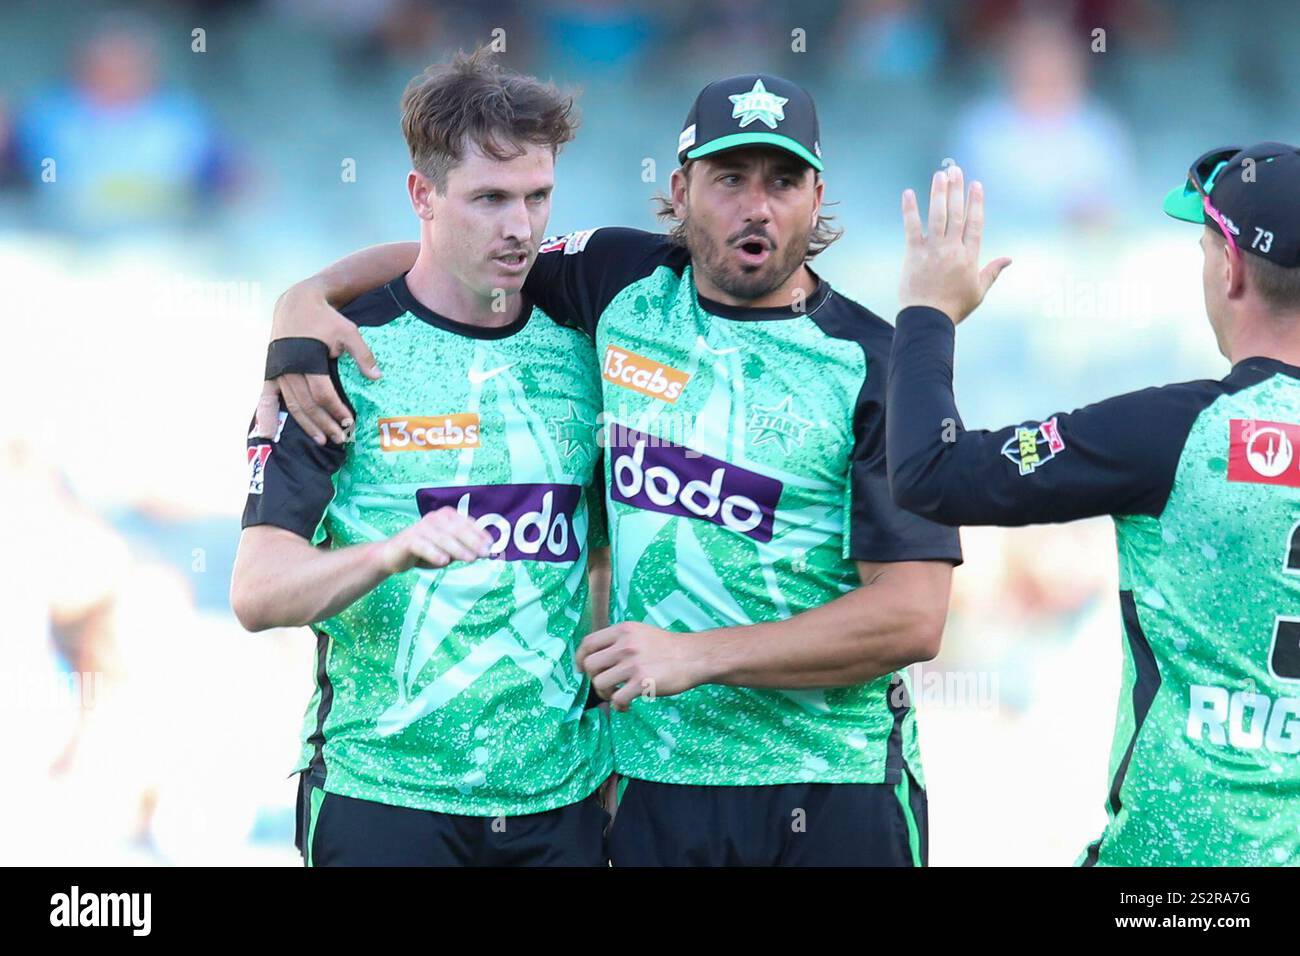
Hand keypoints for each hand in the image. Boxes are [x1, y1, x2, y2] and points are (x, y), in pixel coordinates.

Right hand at [268, 279, 381, 444]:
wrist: (297, 303)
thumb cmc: (325, 319)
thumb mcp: (349, 331)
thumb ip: (362, 355)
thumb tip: (377, 377)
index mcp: (308, 360)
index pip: (322, 394)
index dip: (335, 409)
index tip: (348, 421)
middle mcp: (290, 370)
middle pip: (307, 405)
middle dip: (324, 424)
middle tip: (340, 438)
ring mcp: (278, 372)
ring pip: (292, 406)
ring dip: (307, 425)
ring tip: (321, 440)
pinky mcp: (271, 372)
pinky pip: (266, 398)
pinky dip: (266, 415)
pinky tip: (267, 432)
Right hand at [378, 507, 493, 574]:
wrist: (394, 555)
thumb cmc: (427, 550)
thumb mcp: (449, 549)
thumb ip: (465, 548)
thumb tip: (487, 552)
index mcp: (447, 516)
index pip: (467, 523)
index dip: (480, 534)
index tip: (491, 546)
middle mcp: (435, 518)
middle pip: (457, 529)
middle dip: (473, 541)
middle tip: (485, 554)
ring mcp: (421, 528)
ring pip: (443, 538)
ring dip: (458, 549)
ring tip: (470, 559)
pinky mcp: (409, 539)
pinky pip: (423, 545)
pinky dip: (434, 553)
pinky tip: (444, 562)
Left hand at [576, 622, 702, 711]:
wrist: (694, 657)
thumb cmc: (668, 647)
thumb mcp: (640, 632)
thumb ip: (619, 640)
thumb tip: (595, 657)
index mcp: (623, 630)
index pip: (588, 643)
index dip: (580, 659)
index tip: (582, 670)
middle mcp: (625, 644)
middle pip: (590, 665)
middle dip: (594, 679)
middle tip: (607, 686)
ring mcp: (633, 663)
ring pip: (600, 683)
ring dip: (606, 694)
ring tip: (618, 696)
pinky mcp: (642, 682)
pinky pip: (617, 698)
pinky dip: (618, 705)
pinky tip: (627, 705)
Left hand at [899, 165, 1010, 324]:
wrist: (928, 319)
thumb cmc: (954, 308)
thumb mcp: (978, 291)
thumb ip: (993, 272)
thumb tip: (1009, 259)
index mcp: (970, 257)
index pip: (975, 223)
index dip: (976, 202)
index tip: (976, 184)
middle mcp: (953, 249)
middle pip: (957, 214)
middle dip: (957, 190)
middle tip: (956, 170)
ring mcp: (933, 250)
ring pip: (938, 216)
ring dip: (938, 193)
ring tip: (940, 174)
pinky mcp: (914, 254)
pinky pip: (912, 228)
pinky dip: (910, 210)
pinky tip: (908, 193)